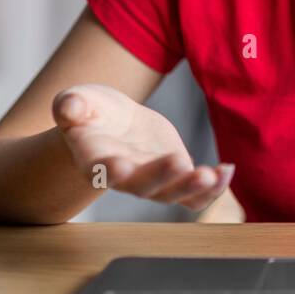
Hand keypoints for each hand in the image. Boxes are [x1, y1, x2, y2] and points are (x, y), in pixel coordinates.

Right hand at [52, 83, 233, 211]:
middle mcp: (124, 177)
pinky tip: (226, 172)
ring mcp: (152, 180)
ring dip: (193, 188)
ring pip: (173, 193)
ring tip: (212, 175)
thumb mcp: (77, 100)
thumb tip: (68, 106)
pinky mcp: (174, 177)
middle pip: (142, 185)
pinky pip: (194, 193)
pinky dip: (212, 188)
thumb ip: (70, 105)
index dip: (110, 170)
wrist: (110, 123)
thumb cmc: (90, 111)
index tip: (120, 167)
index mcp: (94, 159)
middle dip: (162, 177)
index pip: (100, 169)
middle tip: (180, 163)